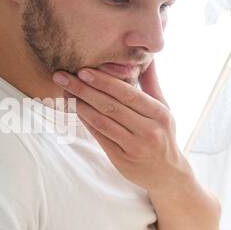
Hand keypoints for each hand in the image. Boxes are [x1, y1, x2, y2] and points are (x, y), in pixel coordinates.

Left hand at [53, 62, 188, 194]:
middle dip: (84, 89)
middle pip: (111, 106)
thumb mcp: (164, 109)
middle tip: (62, 76)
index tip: (83, 70)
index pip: (128, 94)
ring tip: (64, 91)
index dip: (104, 82)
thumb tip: (147, 56)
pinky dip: (85, 121)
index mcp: (159, 114)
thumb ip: (152, 83)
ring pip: (102, 121)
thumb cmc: (163, 135)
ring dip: (80, 105)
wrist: (167, 173)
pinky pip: (100, 136)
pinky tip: (75, 109)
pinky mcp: (122, 159)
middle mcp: (149, 130)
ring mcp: (135, 146)